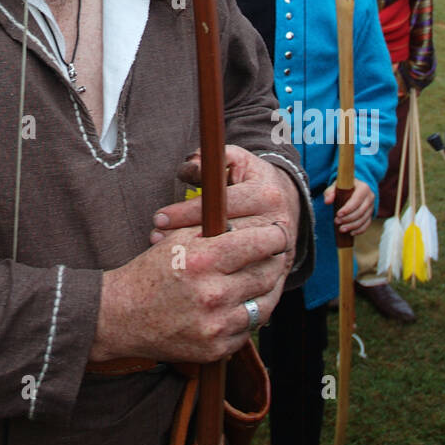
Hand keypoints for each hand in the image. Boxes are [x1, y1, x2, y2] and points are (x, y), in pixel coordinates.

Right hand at [92, 222, 287, 365]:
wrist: (122, 316)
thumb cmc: (150, 272)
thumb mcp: (178, 240)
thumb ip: (213, 229)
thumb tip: (251, 222)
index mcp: (204, 260)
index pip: (259, 243)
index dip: (275, 236)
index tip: (278, 233)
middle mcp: (213, 294)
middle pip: (267, 274)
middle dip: (275, 260)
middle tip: (275, 253)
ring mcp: (216, 325)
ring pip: (265, 305)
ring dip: (269, 289)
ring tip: (264, 278)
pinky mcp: (217, 349)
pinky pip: (249, 330)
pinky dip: (249, 315)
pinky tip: (243, 303)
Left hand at [149, 145, 299, 272]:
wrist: (288, 203)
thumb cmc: (250, 180)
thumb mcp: (236, 161)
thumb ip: (211, 160)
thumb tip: (190, 168)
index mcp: (265, 194)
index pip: (222, 205)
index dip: (188, 212)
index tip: (159, 218)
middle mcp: (275, 223)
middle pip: (225, 236)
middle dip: (185, 238)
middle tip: (155, 238)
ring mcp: (279, 251)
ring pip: (232, 261)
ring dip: (198, 259)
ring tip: (165, 257)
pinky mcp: (277, 273)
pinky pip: (245, 283)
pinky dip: (218, 282)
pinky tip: (194, 278)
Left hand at [324, 178, 373, 235]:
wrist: (355, 187)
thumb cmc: (344, 186)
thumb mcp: (336, 185)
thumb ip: (330, 192)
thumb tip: (327, 202)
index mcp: (363, 188)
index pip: (356, 200)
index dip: (348, 209)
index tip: (338, 214)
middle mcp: (370, 197)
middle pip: (360, 211)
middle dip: (348, 219)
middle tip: (337, 222)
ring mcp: (371, 206)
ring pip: (364, 219)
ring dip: (352, 226)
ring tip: (341, 229)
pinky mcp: (371, 214)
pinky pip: (367, 224)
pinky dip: (359, 230)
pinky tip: (351, 232)